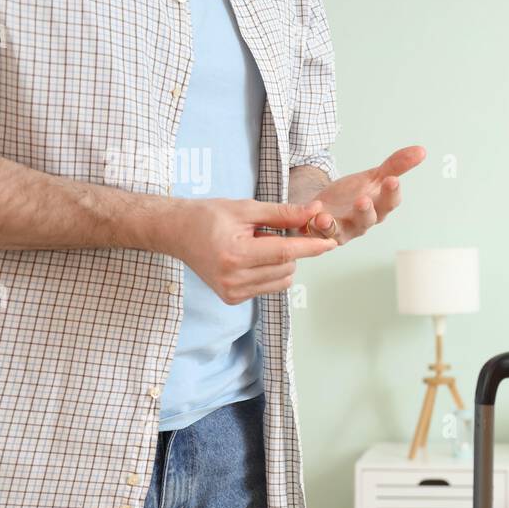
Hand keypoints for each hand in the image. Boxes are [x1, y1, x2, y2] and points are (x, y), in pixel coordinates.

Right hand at [160, 198, 336, 304]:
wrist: (177, 232)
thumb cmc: (208, 216)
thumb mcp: (246, 208)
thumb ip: (283, 213)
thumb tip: (315, 211)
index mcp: (235, 254)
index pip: (285, 253)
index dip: (311, 247)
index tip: (331, 243)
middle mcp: (233, 279)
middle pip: (287, 267)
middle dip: (290, 250)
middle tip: (267, 233)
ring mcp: (232, 292)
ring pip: (282, 280)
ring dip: (281, 262)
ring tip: (256, 246)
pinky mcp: (233, 299)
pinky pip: (269, 287)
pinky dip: (270, 272)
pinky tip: (250, 258)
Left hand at [302, 145, 424, 243]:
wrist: (325, 206)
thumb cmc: (352, 195)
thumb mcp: (373, 177)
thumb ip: (396, 165)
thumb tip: (421, 150)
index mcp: (379, 207)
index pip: (390, 202)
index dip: (392, 193)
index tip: (392, 180)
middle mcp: (362, 222)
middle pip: (368, 219)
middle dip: (366, 211)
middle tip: (363, 200)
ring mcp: (340, 230)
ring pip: (339, 231)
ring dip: (332, 225)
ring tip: (325, 218)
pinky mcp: (319, 233)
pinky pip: (315, 233)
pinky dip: (311, 225)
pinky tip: (310, 214)